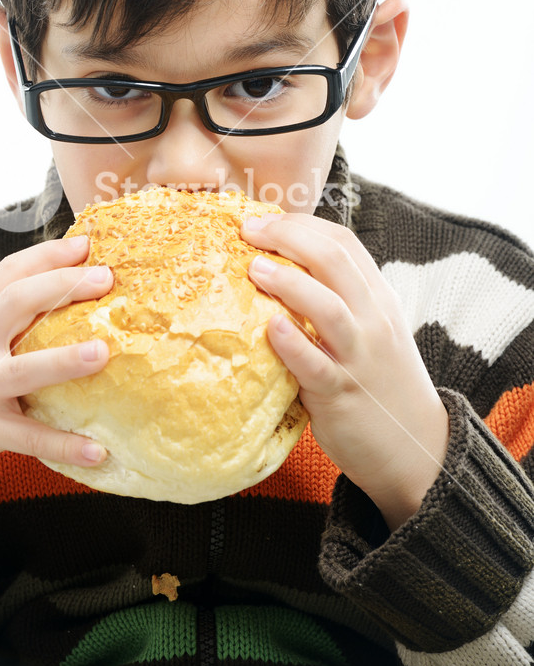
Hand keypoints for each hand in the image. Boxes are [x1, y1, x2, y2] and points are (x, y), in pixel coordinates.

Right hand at [0, 235, 112, 566]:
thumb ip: (0, 329)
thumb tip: (65, 308)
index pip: (8, 273)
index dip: (48, 254)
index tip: (87, 244)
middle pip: (15, 302)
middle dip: (62, 285)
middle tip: (106, 279)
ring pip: (23, 370)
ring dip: (65, 360)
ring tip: (104, 353)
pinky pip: (28, 438)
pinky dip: (64, 445)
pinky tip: (98, 451)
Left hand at [243, 213, 448, 531]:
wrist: (414, 445)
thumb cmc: (378, 380)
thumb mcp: (371, 328)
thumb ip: (338, 297)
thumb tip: (281, 264)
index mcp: (378, 297)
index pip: (343, 243)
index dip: (301, 225)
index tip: (265, 220)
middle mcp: (372, 320)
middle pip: (335, 262)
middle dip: (289, 238)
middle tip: (249, 231)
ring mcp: (359, 356)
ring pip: (329, 308)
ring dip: (289, 283)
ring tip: (254, 268)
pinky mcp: (341, 394)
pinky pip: (316, 365)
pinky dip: (293, 344)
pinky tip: (270, 328)